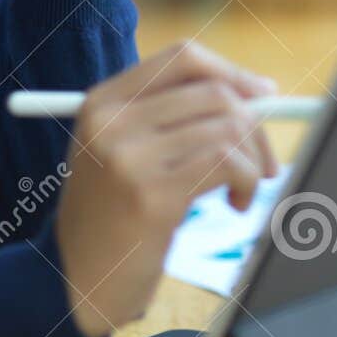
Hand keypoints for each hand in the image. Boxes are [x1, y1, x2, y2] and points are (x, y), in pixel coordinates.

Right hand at [51, 42, 280, 336]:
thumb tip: (258, 91)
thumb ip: (173, 115)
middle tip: (262, 161)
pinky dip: (246, 180)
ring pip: (227, 127)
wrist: (73, 279)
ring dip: (252, 161)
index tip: (263, 94)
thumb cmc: (113, 214)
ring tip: (242, 189)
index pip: (183, 58)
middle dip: (255, 125)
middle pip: (214, 92)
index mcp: (103, 101)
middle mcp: (111, 121)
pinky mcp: (151, 196)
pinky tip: (235, 203)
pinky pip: (226, 163)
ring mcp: (128, 157)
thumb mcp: (122, 149)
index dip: (231, 72)